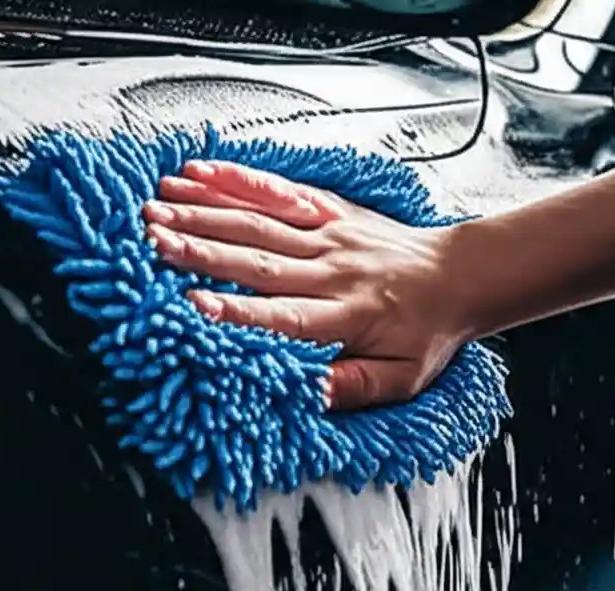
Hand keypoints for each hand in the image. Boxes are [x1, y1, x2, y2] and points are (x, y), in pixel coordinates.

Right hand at [141, 160, 470, 410]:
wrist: (460, 275)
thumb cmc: (426, 332)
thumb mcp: (402, 377)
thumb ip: (355, 386)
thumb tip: (310, 394)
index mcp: (347, 315)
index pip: (284, 314)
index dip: (238, 310)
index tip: (194, 304)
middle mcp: (332, 270)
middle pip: (258, 260)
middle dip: (201, 251)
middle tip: (154, 244)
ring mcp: (327, 234)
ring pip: (259, 222)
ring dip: (205, 213)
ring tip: (157, 209)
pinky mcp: (326, 210)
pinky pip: (278, 192)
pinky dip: (236, 180)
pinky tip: (197, 173)